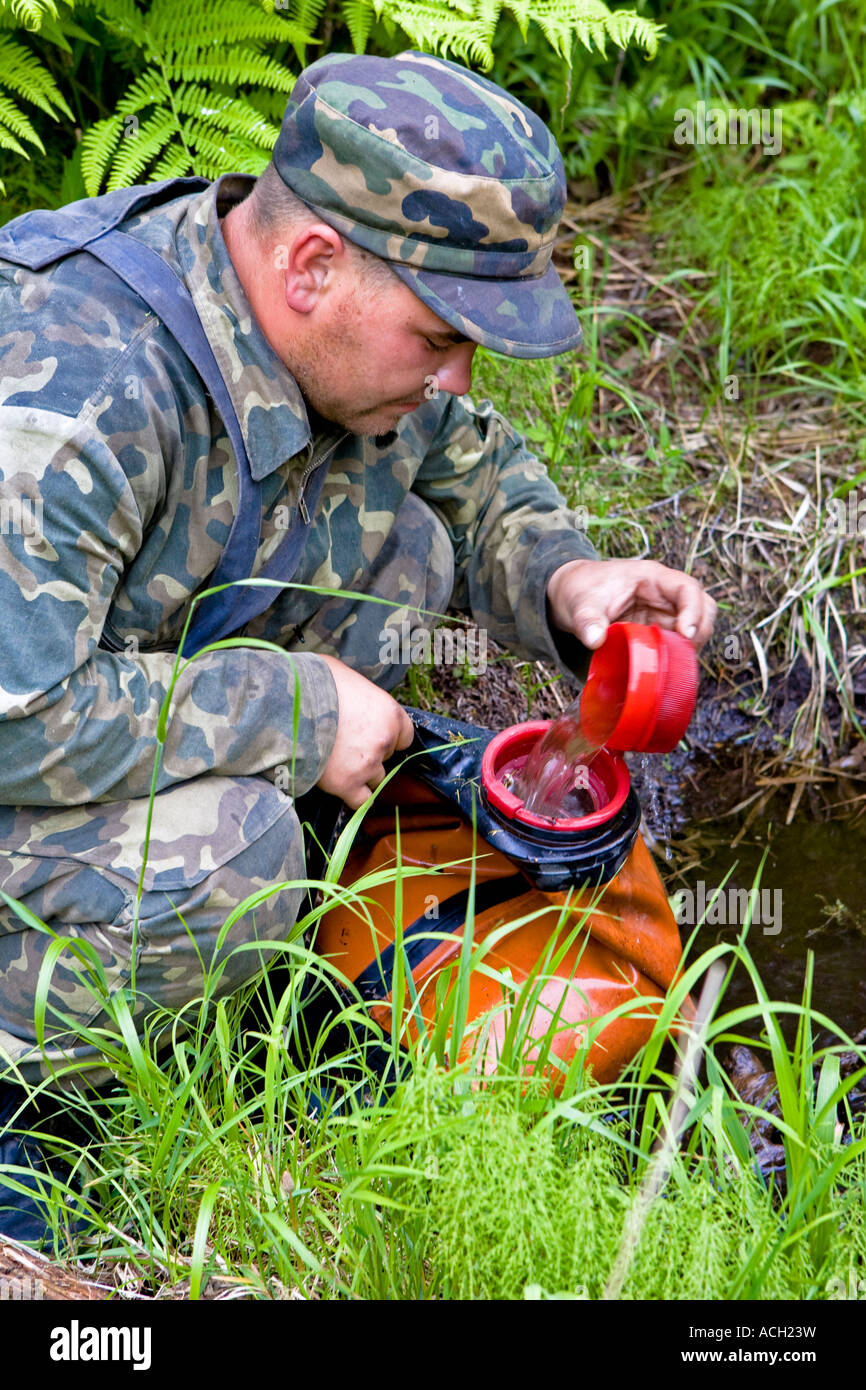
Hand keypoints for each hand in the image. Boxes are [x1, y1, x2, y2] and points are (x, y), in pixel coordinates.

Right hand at [317, 655, 414, 808]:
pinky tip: (339, 785)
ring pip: (375, 778)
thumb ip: (357, 691)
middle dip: (370, 753)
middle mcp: (384, 740)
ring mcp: (367, 764)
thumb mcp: (342, 674)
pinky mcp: (346, 784)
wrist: (285, 705)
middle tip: (346, 745)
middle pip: (387, 757)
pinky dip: (352, 796)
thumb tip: (350, 692)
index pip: (405, 736)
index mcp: (389, 712)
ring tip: (337, 762)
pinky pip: (361, 801)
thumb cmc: (311, 681)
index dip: (388, 736)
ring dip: (361, 774)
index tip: (371, 734)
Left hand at [547, 558, 715, 650]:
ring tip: (673, 664)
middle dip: (700, 630)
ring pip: (697, 627)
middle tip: (683, 654)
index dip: (693, 610)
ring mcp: (663, 614)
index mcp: (652, 577)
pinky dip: (678, 657)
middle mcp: (664, 594)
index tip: (686, 634)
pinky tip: (665, 669)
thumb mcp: (581, 603)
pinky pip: (679, 644)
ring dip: (690, 647)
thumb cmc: (581, 589)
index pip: (687, 588)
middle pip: (703, 607)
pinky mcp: (658, 632)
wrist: (572, 596)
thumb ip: (587, 620)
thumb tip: (595, 640)